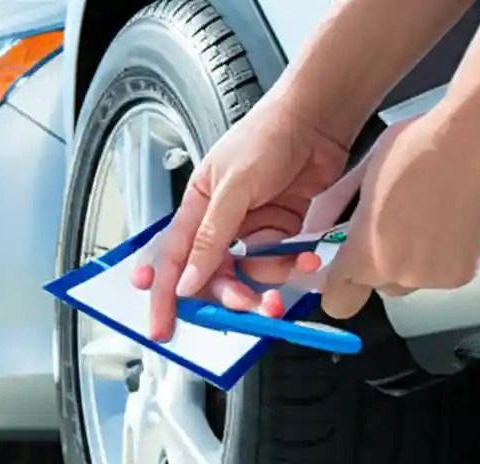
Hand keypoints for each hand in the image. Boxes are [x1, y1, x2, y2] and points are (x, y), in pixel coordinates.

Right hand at [132, 95, 348, 340]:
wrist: (317, 118)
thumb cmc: (266, 136)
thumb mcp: (232, 187)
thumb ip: (211, 237)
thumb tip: (187, 281)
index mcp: (195, 209)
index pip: (172, 260)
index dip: (163, 297)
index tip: (161, 328)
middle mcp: (220, 224)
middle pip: (213, 276)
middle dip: (230, 294)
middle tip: (249, 305)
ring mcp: (251, 229)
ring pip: (249, 274)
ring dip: (271, 278)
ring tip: (294, 266)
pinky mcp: (281, 231)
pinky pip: (278, 263)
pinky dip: (292, 264)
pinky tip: (306, 256)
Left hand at [313, 117, 479, 317]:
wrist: (472, 144)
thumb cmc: (418, 151)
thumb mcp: (362, 182)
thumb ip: (344, 218)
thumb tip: (331, 230)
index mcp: (363, 254)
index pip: (337, 298)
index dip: (338, 287)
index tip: (342, 274)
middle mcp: (396, 274)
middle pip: (378, 286)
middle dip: (381, 267)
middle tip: (393, 234)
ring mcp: (432, 276)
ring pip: (411, 281)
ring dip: (414, 260)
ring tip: (426, 220)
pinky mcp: (462, 273)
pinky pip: (442, 272)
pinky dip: (444, 256)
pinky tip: (448, 224)